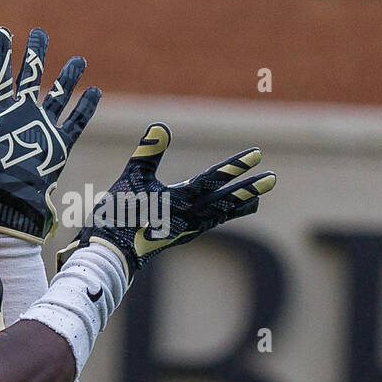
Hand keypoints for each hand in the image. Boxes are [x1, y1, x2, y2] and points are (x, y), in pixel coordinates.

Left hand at [0, 26, 100, 242]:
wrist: (9, 203)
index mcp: (0, 111)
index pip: (0, 75)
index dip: (0, 53)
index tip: (1, 31)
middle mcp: (22, 114)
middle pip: (31, 77)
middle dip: (35, 55)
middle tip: (39, 33)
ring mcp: (42, 127)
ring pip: (58, 95)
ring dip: (67, 78)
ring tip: (79, 60)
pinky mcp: (58, 144)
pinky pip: (75, 121)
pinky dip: (85, 107)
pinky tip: (94, 91)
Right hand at [57, 123, 275, 280]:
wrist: (110, 255)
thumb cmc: (117, 215)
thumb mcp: (130, 179)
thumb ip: (147, 152)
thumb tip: (162, 125)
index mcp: (179, 201)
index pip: (213, 179)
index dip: (235, 166)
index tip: (256, 155)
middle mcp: (189, 217)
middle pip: (226, 200)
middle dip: (249, 189)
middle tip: (272, 179)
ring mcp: (187, 229)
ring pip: (220, 214)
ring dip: (239, 204)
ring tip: (257, 199)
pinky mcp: (180, 236)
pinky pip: (209, 223)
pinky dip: (223, 215)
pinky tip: (224, 213)